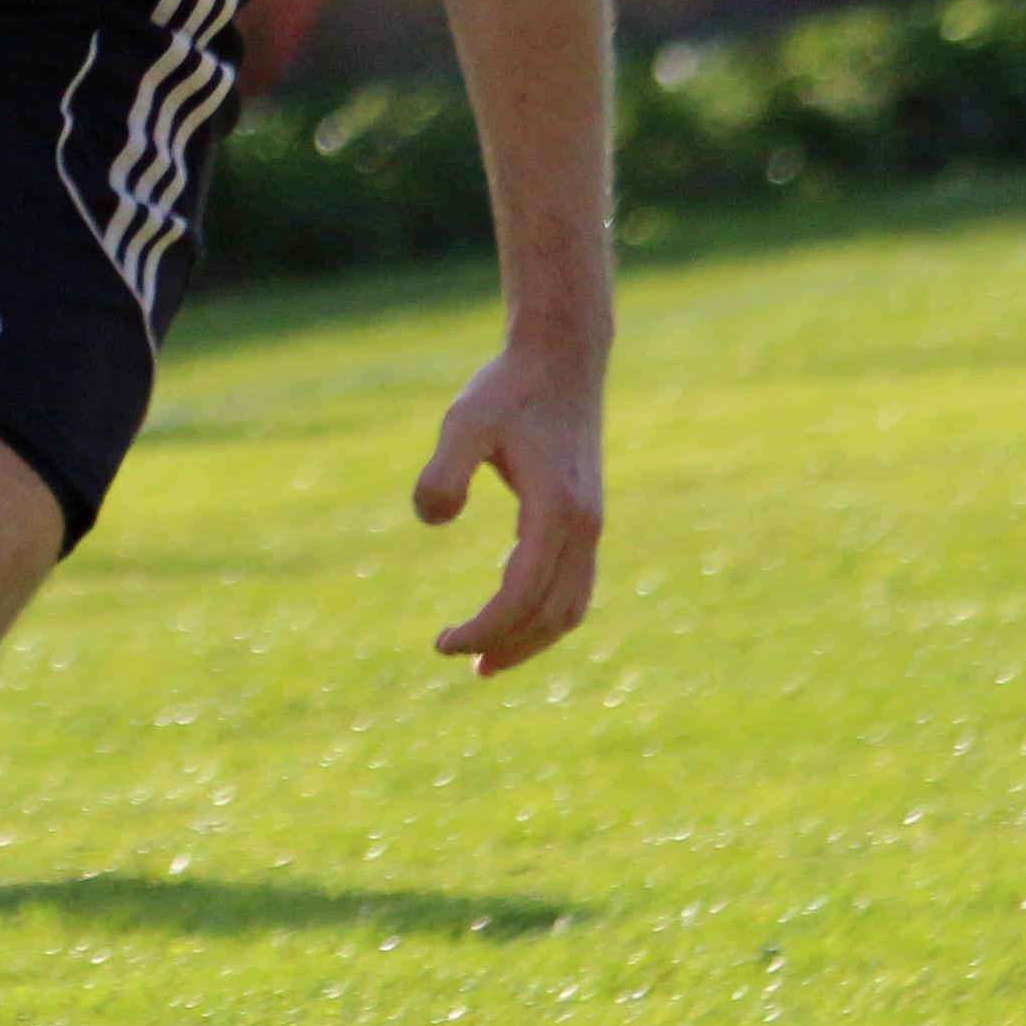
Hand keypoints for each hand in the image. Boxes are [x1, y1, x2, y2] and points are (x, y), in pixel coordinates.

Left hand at [413, 332, 605, 674]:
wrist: (560, 362)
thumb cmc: (506, 391)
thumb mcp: (463, 422)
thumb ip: (443, 470)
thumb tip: (433, 521)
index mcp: (557, 511)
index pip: (523, 594)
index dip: (485, 628)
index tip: (444, 644)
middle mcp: (584, 527)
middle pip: (553, 613)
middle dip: (507, 646)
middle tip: (456, 659)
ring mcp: (591, 526)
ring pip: (572, 607)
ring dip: (531, 641)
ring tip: (484, 663)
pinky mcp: (586, 520)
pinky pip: (575, 587)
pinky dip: (546, 616)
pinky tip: (511, 621)